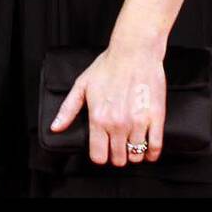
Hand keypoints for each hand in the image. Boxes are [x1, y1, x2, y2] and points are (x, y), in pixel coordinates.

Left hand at [48, 43, 165, 165]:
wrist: (133, 53)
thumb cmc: (107, 66)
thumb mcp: (81, 86)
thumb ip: (68, 110)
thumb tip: (56, 127)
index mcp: (98, 118)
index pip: (98, 156)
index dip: (100, 156)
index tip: (102, 150)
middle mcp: (118, 124)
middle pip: (118, 159)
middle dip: (117, 155)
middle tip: (117, 146)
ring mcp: (138, 122)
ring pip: (136, 155)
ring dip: (134, 154)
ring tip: (131, 144)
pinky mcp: (156, 118)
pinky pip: (156, 147)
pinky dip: (151, 153)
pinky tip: (147, 149)